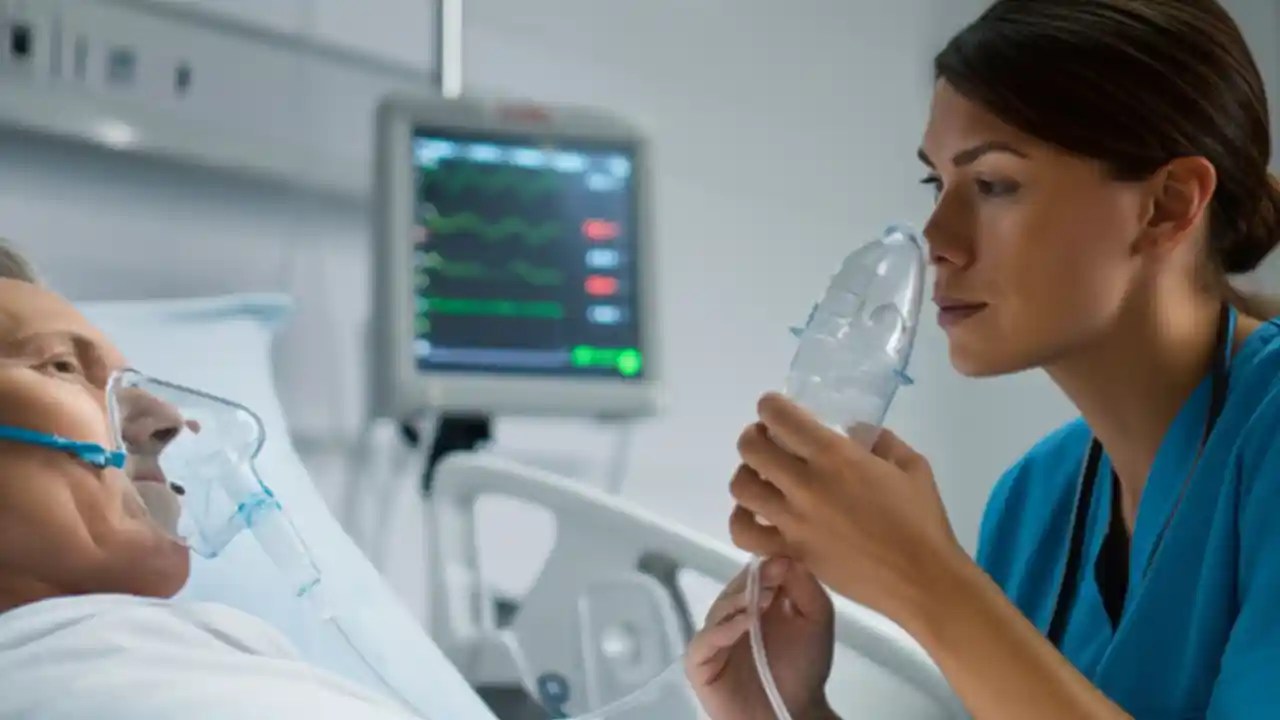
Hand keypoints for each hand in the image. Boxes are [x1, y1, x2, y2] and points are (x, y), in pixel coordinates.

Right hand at [686, 557, 834, 719]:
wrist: (795, 712)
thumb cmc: (805, 667)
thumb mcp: (816, 619)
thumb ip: (805, 586)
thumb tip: (784, 555)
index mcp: (755, 604)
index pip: (753, 575)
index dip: (766, 566)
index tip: (782, 561)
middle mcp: (731, 617)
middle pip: (733, 589)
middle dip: (752, 581)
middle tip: (772, 576)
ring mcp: (714, 639)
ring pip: (718, 610)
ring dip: (738, 601)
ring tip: (762, 599)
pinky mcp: (700, 662)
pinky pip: (705, 640)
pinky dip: (723, 629)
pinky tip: (746, 623)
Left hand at [728, 392, 966, 624]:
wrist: (920, 579)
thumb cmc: (921, 521)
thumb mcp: (911, 465)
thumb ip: (880, 440)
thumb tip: (852, 432)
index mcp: (835, 456)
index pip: (780, 417)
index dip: (770, 406)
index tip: (775, 409)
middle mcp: (806, 484)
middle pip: (751, 448)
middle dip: (754, 436)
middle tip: (768, 441)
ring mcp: (793, 520)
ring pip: (741, 487)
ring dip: (747, 474)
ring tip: (763, 477)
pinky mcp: (790, 551)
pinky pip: (746, 532)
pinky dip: (743, 519)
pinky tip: (758, 515)